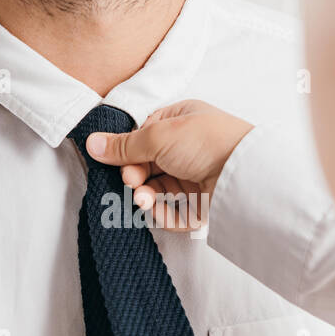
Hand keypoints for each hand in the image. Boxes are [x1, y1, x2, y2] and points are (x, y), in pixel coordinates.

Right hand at [84, 100, 252, 231]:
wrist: (242, 173)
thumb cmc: (207, 141)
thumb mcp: (158, 135)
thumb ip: (124, 144)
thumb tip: (92, 143)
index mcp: (181, 121)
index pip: (144, 136)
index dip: (127, 150)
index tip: (116, 160)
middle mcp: (187, 148)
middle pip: (147, 166)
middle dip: (134, 176)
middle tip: (131, 181)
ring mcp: (194, 176)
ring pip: (157, 191)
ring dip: (145, 197)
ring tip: (143, 200)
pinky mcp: (201, 203)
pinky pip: (173, 212)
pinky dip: (163, 214)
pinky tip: (158, 212)